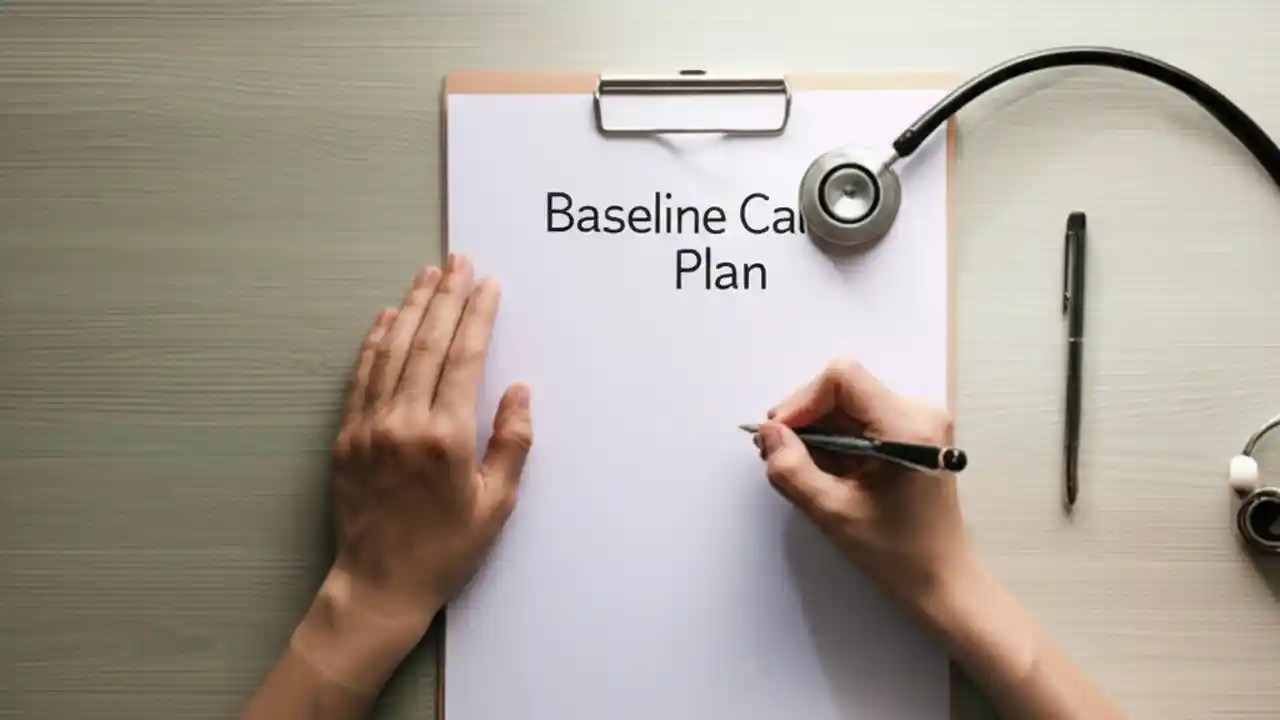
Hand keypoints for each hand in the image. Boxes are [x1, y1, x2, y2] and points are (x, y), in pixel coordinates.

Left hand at [292, 255, 532, 691]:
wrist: (378, 586)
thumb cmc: (444, 551)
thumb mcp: (495, 504)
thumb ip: (511, 443)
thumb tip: (519, 392)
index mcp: (446, 438)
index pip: (463, 358)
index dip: (477, 316)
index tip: (487, 286)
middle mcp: (403, 423)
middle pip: (427, 342)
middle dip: (446, 296)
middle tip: (459, 262)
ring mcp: (369, 427)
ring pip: (391, 351)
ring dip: (412, 307)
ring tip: (427, 275)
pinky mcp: (347, 437)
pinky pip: (362, 376)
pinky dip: (374, 342)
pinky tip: (386, 318)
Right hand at [754, 359, 966, 611]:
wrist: (941, 578)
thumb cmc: (895, 552)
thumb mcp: (833, 513)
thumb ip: (792, 470)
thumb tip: (767, 434)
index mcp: (906, 426)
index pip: (843, 378)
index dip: (802, 401)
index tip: (780, 435)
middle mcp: (919, 412)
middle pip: (844, 388)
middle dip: (805, 417)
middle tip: (777, 453)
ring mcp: (919, 421)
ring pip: (849, 403)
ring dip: (818, 430)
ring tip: (800, 466)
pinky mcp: (913, 434)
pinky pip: (862, 419)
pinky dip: (836, 438)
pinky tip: (825, 469)